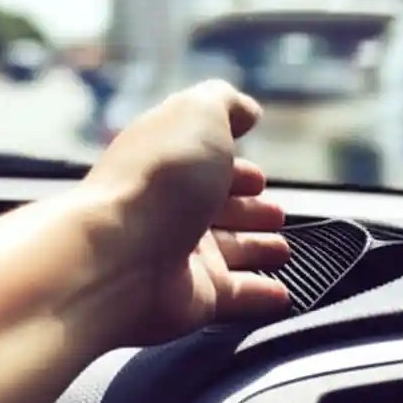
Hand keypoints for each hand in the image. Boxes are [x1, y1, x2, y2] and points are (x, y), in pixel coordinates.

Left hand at [80, 80, 290, 344]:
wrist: (120, 255)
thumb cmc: (161, 178)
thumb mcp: (197, 114)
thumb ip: (225, 103)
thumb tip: (248, 111)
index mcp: (169, 164)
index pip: (207, 166)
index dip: (236, 168)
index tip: (260, 177)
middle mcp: (172, 209)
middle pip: (218, 210)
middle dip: (251, 210)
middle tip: (276, 213)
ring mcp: (182, 257)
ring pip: (230, 253)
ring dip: (257, 250)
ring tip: (282, 251)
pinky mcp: (194, 299)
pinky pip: (236, 298)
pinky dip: (260, 297)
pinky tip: (282, 294)